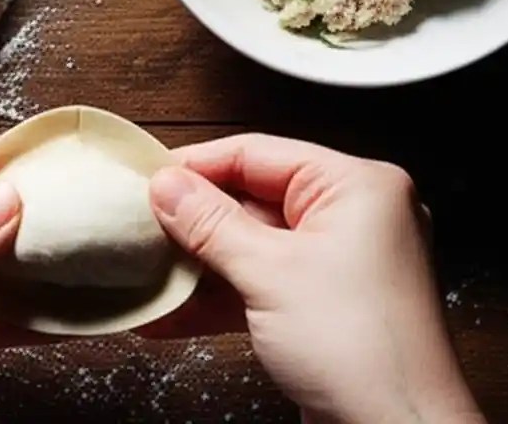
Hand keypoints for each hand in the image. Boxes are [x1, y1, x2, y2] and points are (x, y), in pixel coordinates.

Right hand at [146, 135, 482, 423]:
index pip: (260, 154)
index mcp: (358, 187)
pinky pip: (263, 285)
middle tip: (142, 227)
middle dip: (195, 222)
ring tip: (149, 273)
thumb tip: (167, 186)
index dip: (198, 165)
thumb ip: (211, 224)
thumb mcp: (270, 274)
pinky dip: (221, 297)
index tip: (149, 179)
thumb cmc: (365, 353)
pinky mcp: (326, 306)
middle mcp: (355, 217)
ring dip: (201, 265)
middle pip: (253, 200)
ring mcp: (341, 264)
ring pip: (254, 247)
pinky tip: (173, 312)